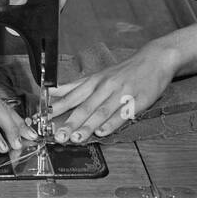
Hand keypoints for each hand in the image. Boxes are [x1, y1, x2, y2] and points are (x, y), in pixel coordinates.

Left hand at [48, 43, 177, 142]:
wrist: (153, 59)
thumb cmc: (123, 71)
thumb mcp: (98, 75)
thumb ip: (76, 86)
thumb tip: (53, 92)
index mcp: (93, 81)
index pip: (71, 96)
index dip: (56, 108)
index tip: (43, 119)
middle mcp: (104, 87)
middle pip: (84, 106)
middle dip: (69, 122)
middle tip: (57, 135)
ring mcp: (120, 93)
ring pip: (100, 111)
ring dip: (87, 126)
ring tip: (76, 138)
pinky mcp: (137, 100)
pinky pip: (122, 114)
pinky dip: (111, 123)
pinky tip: (102, 132)